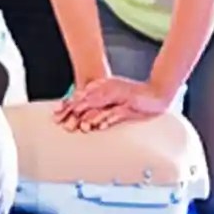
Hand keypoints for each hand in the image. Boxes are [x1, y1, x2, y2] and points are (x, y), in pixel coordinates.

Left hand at [54, 76, 172, 131]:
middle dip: (73, 112)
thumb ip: (98, 101)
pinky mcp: (129, 105)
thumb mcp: (113, 96)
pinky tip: (100, 126)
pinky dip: (107, 119)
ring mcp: (119, 97)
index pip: (82, 95)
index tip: (56, 114)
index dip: (68, 105)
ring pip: (99, 107)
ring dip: (88, 117)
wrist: (157, 92)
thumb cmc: (134, 96)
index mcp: (102, 86)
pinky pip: (116, 113)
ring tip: (79, 126)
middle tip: (63, 122)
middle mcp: (108, 89)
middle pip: (86, 101)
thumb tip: (81, 108)